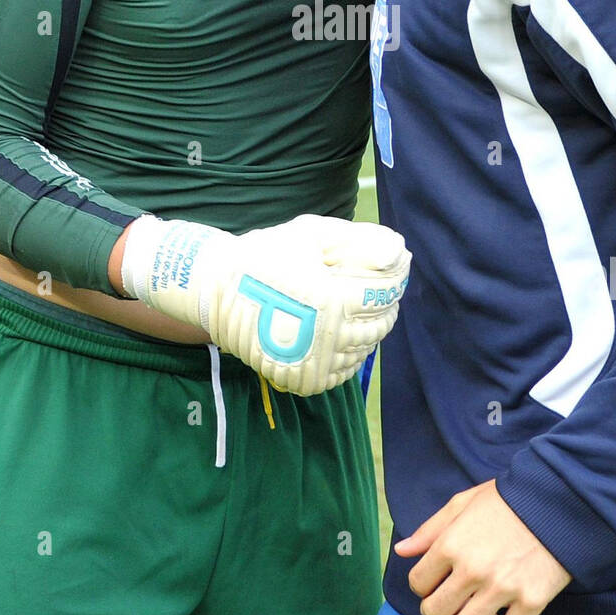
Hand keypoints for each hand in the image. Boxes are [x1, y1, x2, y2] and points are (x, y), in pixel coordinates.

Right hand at [121, 213, 408, 395]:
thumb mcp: (312, 235)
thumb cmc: (267, 255)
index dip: (395, 278)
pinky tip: (340, 332)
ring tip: (354, 308)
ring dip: (367, 327)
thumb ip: (359, 241)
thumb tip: (398, 252)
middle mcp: (329, 337)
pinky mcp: (305, 379)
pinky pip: (346, 369)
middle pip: (381, 324)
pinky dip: (351, 351)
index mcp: (334, 299)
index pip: (386, 294)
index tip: (393, 267)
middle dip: (384, 304)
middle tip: (373, 288)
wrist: (217, 291)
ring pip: (365, 349)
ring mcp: (317, 363)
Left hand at [397, 480, 571, 614]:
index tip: (437, 579)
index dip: (424, 583)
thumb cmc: (507, 499)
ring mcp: (502, 588)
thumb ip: (430, 529)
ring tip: (475, 609)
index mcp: (452, 544)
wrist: (558, 500)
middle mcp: (473, 569)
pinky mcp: (531, 601)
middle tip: (451, 598)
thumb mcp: (463, 503)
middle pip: (435, 612)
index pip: (418, 583)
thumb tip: (402, 550)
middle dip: (438, 608)